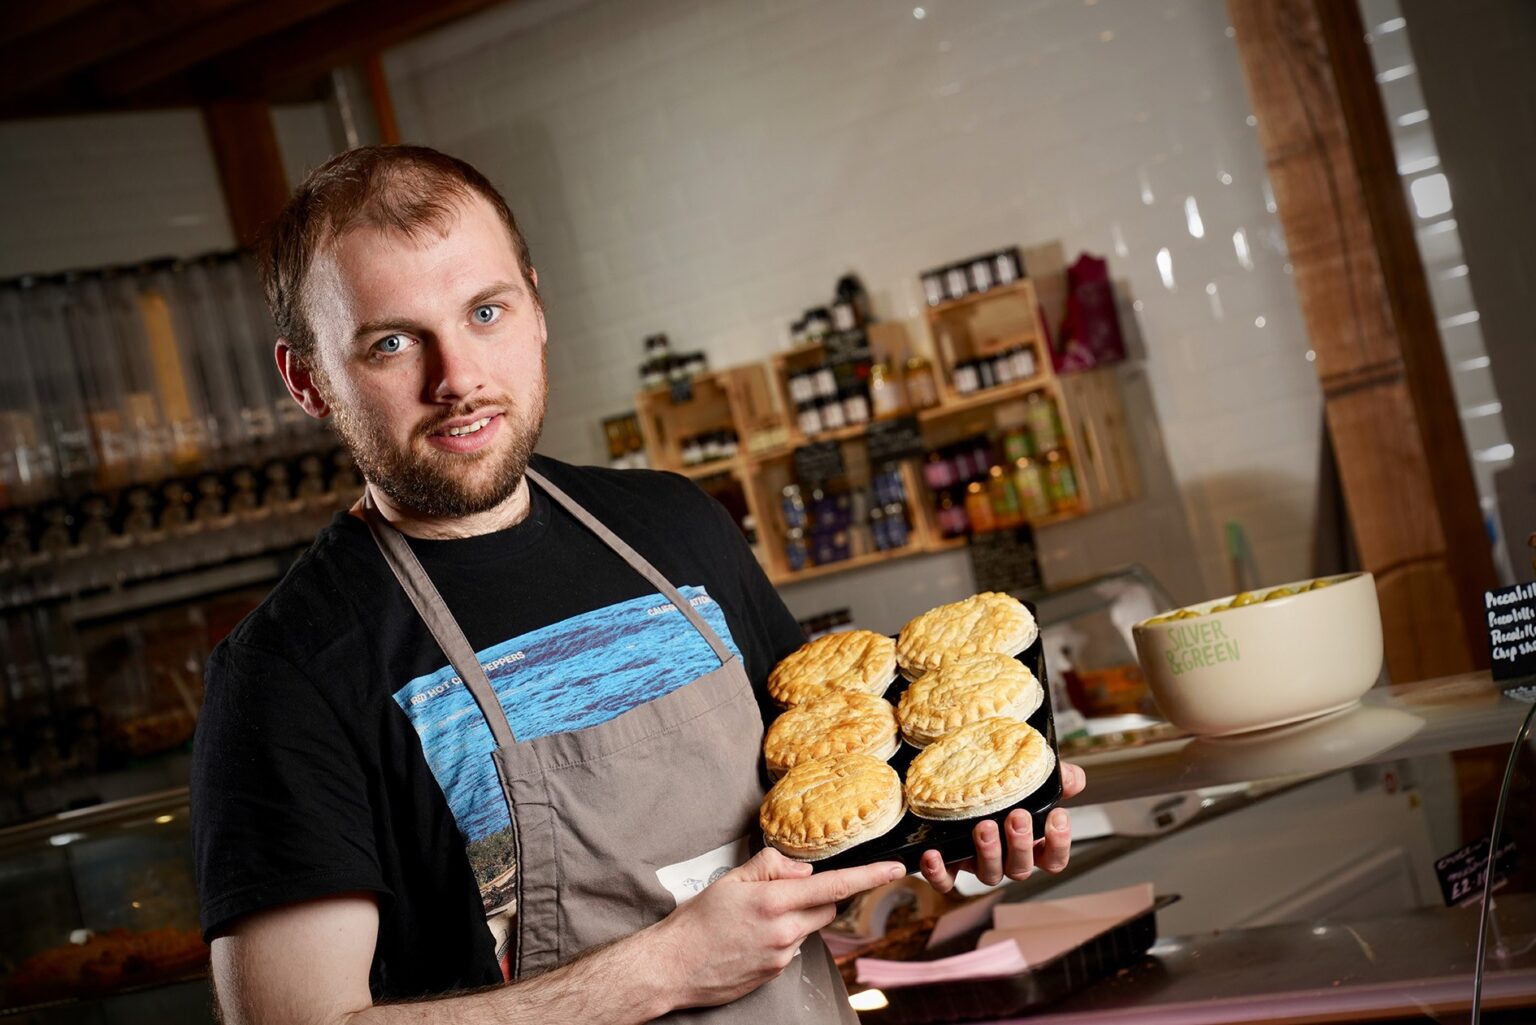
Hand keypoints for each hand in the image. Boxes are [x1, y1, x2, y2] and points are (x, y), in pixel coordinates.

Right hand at [651, 847, 903, 1008]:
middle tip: (783, 890)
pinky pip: (792, 946)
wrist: (673, 966)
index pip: (833, 886)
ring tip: (757, 917)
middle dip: (818, 894)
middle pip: (827, 907)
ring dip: (797, 916)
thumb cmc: (696, 920)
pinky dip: (782, 936)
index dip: (869, 876)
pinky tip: (752, 937)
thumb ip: (771, 866)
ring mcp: (782, 956)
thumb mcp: (730, 880)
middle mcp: (784, 931)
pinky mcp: (775, 973)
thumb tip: (802, 869)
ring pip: (809, 927)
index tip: (894, 868)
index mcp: (774, 902)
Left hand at [918, 761, 1085, 893]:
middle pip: (1021, 869)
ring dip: (989, 853)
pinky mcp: (949, 865)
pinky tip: (933, 854)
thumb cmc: (1001, 785)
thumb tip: (1074, 778)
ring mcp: (978, 863)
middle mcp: (1007, 859)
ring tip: (984, 827)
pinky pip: (946, 880)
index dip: (1059, 843)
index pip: (1054, 858)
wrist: (957, 781)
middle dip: (1021, 844)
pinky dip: (938, 872)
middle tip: (1017, 817)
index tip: (1057, 816)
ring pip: (989, 875)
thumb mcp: (1027, 775)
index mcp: (1030, 843)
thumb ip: (1054, 777)